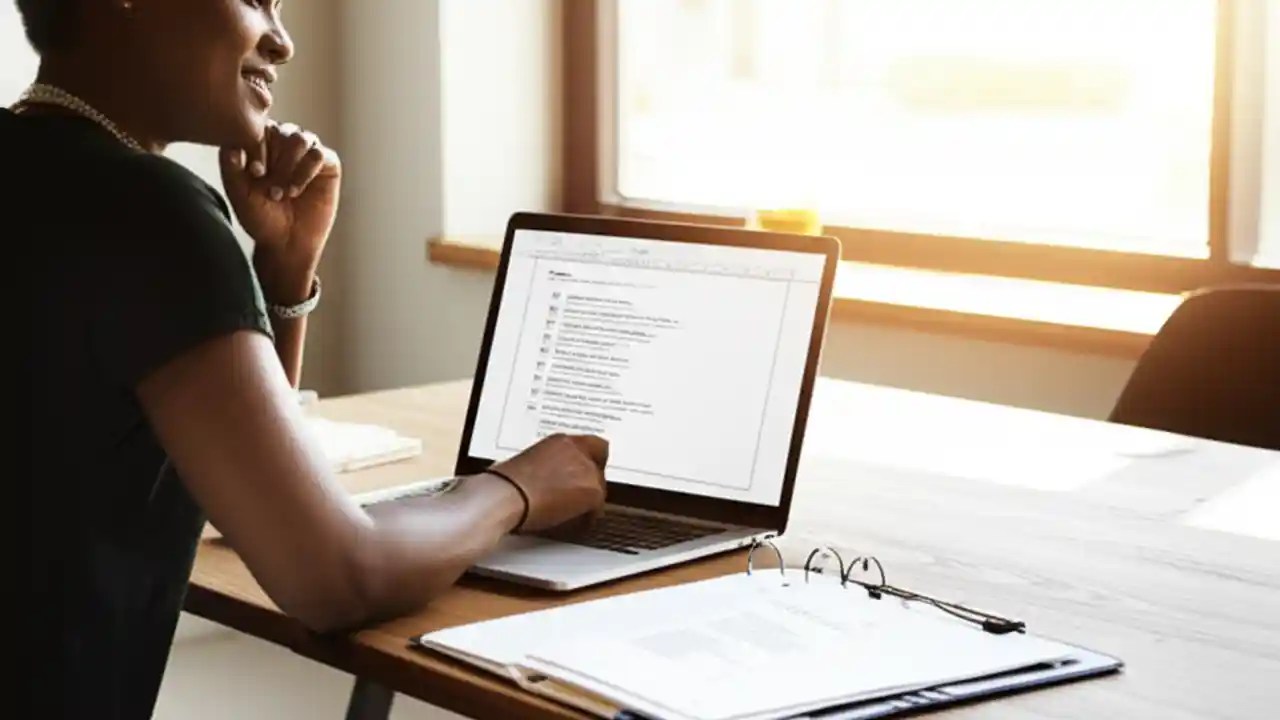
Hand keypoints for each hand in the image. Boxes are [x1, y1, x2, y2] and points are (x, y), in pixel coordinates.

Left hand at [219, 121, 340, 300]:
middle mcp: (285, 143)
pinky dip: (307, 171)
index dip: (257, 146)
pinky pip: (319, 153)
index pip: (259, 127)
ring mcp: (307, 152)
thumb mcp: (238, 192)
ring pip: (301, 138)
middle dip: (275, 159)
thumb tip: (231, 142)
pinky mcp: (327, 164)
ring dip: (290, 165)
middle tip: (271, 189)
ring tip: (284, 192)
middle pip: (281, 130)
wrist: (287, 242)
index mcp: (261, 144)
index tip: (255, 173)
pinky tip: (297, 190)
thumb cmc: (260, 217)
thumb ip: (230, 165)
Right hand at [486, 434, 608, 532]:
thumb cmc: (504, 482)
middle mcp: (578, 451)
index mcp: (561, 441)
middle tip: (578, 498)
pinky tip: (569, 525)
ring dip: (586, 501)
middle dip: (589, 483)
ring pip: (598, 488)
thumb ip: (547, 465)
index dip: (591, 462)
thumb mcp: (527, 463)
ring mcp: (588, 470)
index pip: (594, 445)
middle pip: (599, 467)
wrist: (505, 496)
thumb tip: (546, 477)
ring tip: (569, 515)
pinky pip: (595, 509)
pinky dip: (584, 518)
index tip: (585, 474)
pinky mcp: (592, 492)